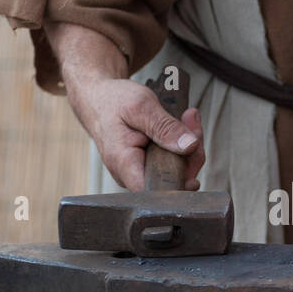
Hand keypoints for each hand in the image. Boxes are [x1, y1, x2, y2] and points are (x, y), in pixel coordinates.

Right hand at [46, 22, 204, 190]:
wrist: (99, 99)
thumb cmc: (113, 101)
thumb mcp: (141, 106)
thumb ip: (165, 127)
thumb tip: (190, 146)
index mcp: (124, 165)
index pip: (156, 192)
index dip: (180, 181)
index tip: (192, 155)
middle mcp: (132, 175)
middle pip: (174, 181)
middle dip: (191, 152)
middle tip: (191, 120)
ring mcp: (142, 172)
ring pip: (178, 171)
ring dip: (191, 145)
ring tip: (188, 117)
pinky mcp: (150, 166)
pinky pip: (174, 162)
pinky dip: (183, 144)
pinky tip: (183, 125)